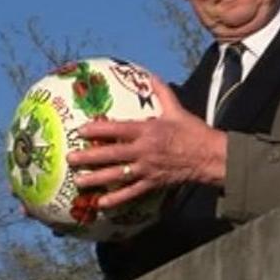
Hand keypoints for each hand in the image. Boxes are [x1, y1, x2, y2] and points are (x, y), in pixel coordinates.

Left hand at [68, 74, 226, 208]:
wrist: (210, 157)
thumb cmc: (193, 132)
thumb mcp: (177, 110)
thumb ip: (162, 92)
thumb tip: (151, 75)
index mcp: (148, 130)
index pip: (118, 129)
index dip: (97, 129)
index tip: (80, 130)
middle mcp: (144, 150)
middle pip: (111, 154)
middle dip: (88, 157)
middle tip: (70, 159)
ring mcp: (147, 168)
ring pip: (117, 175)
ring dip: (96, 179)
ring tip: (79, 182)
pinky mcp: (153, 183)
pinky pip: (131, 192)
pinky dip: (116, 198)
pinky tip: (101, 203)